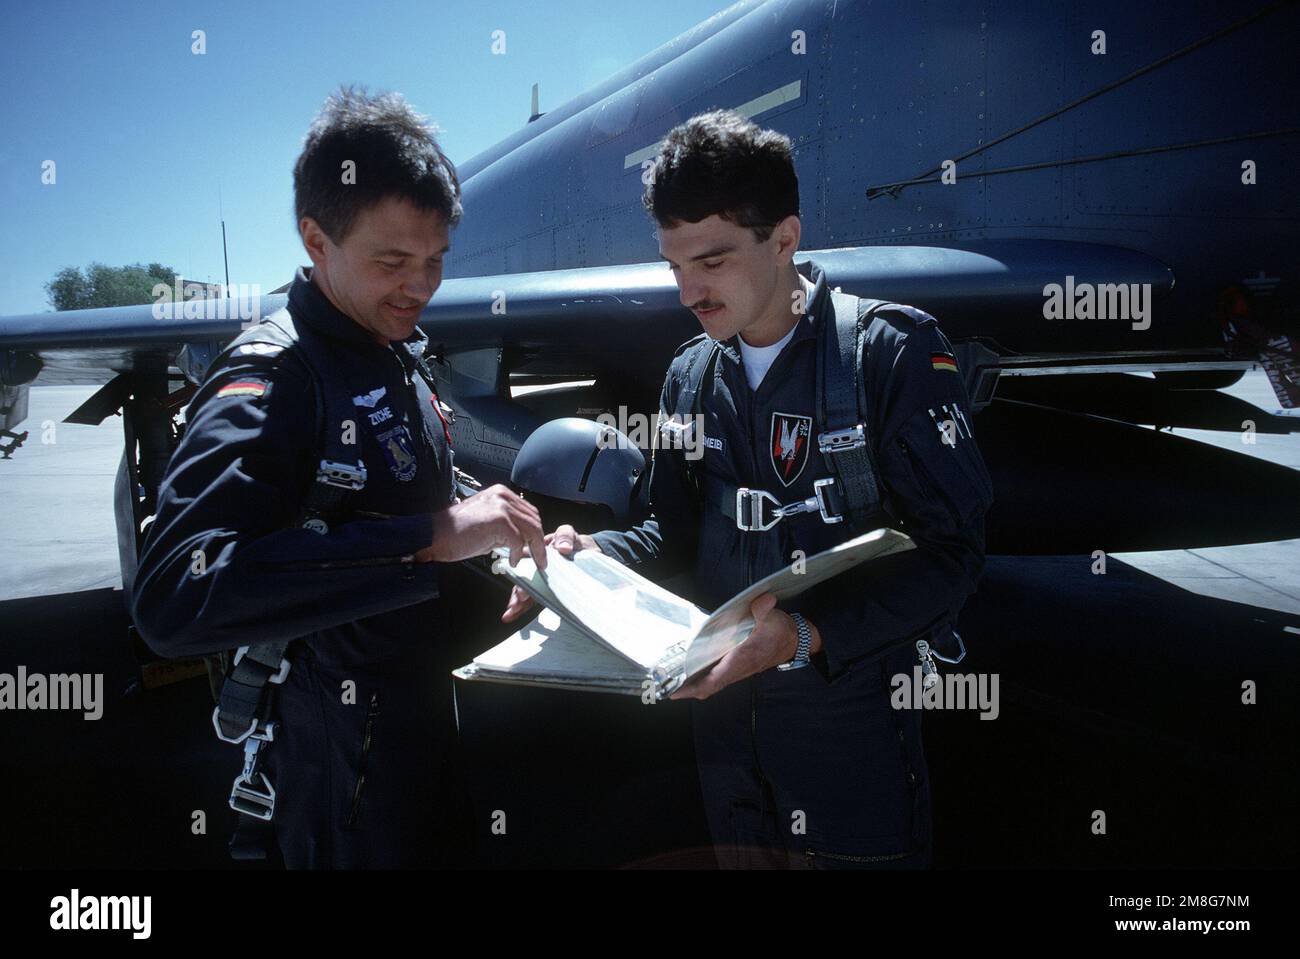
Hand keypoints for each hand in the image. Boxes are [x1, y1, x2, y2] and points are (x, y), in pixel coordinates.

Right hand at [413, 484, 545, 568]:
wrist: (433, 535)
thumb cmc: (455, 533)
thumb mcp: (487, 527)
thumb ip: (506, 530)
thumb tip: (523, 544)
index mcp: (501, 494)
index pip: (528, 511)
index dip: (535, 531)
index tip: (539, 546)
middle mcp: (503, 496)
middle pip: (534, 519)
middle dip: (539, 541)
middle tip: (541, 559)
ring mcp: (501, 506)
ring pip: (531, 529)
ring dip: (534, 549)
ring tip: (533, 562)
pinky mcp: (499, 520)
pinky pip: (518, 540)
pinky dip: (518, 553)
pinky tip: (512, 562)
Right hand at [501, 524, 600, 622]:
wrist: (589, 554)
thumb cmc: (575, 543)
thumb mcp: (569, 534)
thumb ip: (565, 536)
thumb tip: (563, 547)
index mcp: (537, 553)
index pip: (524, 562)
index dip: (522, 571)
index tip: (523, 580)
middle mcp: (535, 567)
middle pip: (523, 579)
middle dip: (519, 590)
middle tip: (518, 600)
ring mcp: (540, 580)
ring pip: (526, 591)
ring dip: (517, 602)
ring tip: (511, 612)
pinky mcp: (547, 591)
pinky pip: (534, 599)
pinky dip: (523, 608)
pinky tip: (511, 615)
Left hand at [670, 594, 821, 699]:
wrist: (795, 641)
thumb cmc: (781, 631)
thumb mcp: (772, 618)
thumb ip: (763, 609)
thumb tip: (763, 599)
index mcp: (744, 659)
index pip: (717, 678)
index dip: (696, 687)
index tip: (677, 691)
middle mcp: (739, 669)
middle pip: (710, 687)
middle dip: (689, 689)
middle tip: (667, 687)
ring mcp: (739, 671)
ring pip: (714, 684)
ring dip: (695, 685)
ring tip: (674, 681)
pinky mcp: (740, 668)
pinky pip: (718, 679)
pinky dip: (704, 679)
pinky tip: (692, 672)